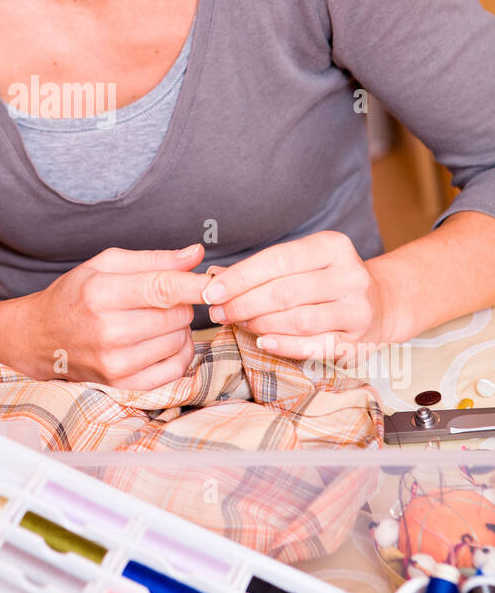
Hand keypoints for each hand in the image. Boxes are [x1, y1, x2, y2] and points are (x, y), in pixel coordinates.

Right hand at [25, 244, 211, 389]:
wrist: (40, 338)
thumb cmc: (75, 295)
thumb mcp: (105, 265)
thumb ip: (154, 259)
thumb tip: (196, 255)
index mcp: (100, 293)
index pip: (162, 288)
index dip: (195, 284)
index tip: (216, 282)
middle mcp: (107, 330)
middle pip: (177, 315)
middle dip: (181, 304)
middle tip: (163, 300)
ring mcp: (115, 362)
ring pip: (179, 341)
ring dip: (180, 328)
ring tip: (158, 320)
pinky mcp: (123, 385)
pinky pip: (174, 370)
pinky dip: (179, 353)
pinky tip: (165, 341)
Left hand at [200, 230, 392, 365]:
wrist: (380, 303)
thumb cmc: (326, 281)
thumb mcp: (304, 262)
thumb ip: (265, 269)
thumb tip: (217, 280)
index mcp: (333, 246)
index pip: (278, 260)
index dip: (241, 277)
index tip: (213, 290)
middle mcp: (350, 275)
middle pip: (285, 291)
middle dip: (244, 303)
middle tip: (219, 311)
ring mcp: (357, 309)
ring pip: (299, 320)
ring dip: (260, 324)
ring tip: (238, 323)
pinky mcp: (358, 341)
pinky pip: (315, 346)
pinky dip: (285, 345)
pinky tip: (263, 342)